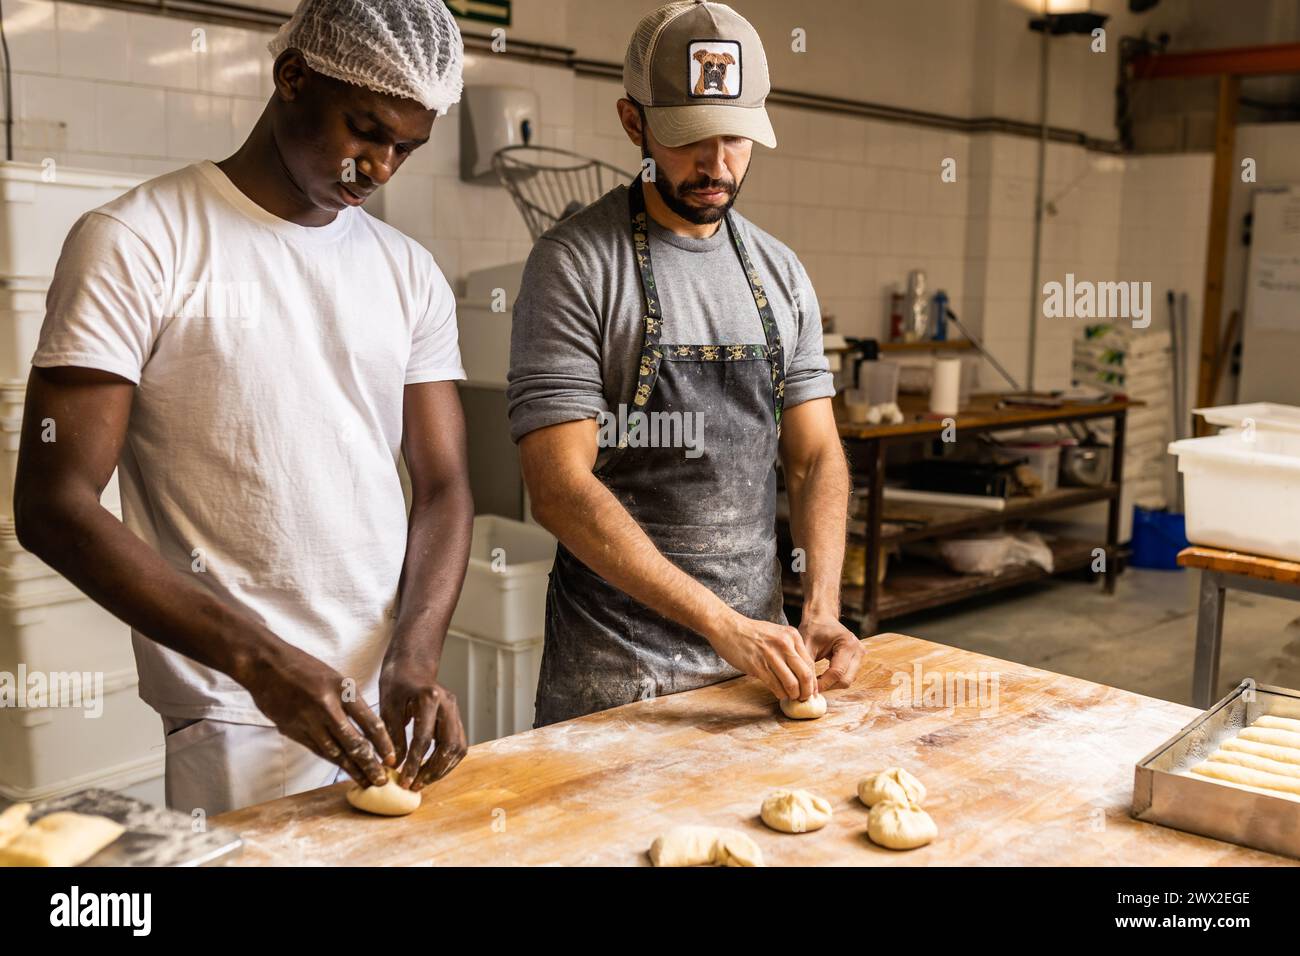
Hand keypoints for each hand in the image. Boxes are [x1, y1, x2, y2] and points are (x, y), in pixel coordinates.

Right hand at [243, 642, 394, 786]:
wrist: (265, 665)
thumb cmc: (303, 667)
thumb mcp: (334, 677)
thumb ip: (349, 701)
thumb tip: (366, 727)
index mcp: (342, 689)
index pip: (370, 722)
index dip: (383, 744)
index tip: (392, 759)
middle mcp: (327, 707)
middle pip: (354, 743)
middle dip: (370, 765)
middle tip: (381, 781)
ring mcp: (308, 721)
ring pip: (335, 752)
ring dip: (351, 769)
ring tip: (365, 782)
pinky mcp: (292, 730)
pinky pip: (317, 749)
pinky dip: (332, 760)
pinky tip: (342, 769)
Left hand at [379, 638, 467, 791]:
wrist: (411, 664)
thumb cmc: (396, 682)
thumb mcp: (388, 707)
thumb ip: (393, 736)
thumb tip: (395, 765)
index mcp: (430, 698)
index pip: (424, 739)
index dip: (414, 764)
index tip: (404, 781)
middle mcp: (449, 704)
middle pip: (449, 746)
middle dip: (433, 770)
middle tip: (416, 785)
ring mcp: (456, 710)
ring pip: (458, 747)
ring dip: (443, 768)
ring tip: (423, 781)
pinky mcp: (456, 717)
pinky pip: (457, 744)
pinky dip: (447, 760)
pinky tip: (431, 770)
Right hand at [708, 610, 816, 701]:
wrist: (727, 626)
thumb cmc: (751, 633)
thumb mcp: (776, 634)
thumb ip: (789, 649)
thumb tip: (801, 673)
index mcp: (792, 636)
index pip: (810, 663)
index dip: (813, 681)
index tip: (811, 690)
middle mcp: (784, 644)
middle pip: (805, 675)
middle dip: (807, 691)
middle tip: (804, 699)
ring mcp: (770, 655)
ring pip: (792, 683)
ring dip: (793, 695)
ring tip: (791, 698)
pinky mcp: (757, 665)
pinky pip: (775, 685)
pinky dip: (780, 693)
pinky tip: (779, 694)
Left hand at [798, 613, 864, 692]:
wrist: (822, 617)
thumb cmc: (813, 628)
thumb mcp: (806, 645)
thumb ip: (807, 666)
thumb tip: (807, 689)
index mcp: (848, 644)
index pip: (837, 672)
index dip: (822, 684)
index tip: (808, 689)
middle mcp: (858, 651)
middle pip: (845, 680)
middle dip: (828, 686)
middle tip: (811, 688)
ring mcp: (860, 656)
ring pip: (847, 681)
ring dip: (831, 684)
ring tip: (815, 682)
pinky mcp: (857, 660)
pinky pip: (847, 676)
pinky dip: (834, 680)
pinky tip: (821, 678)